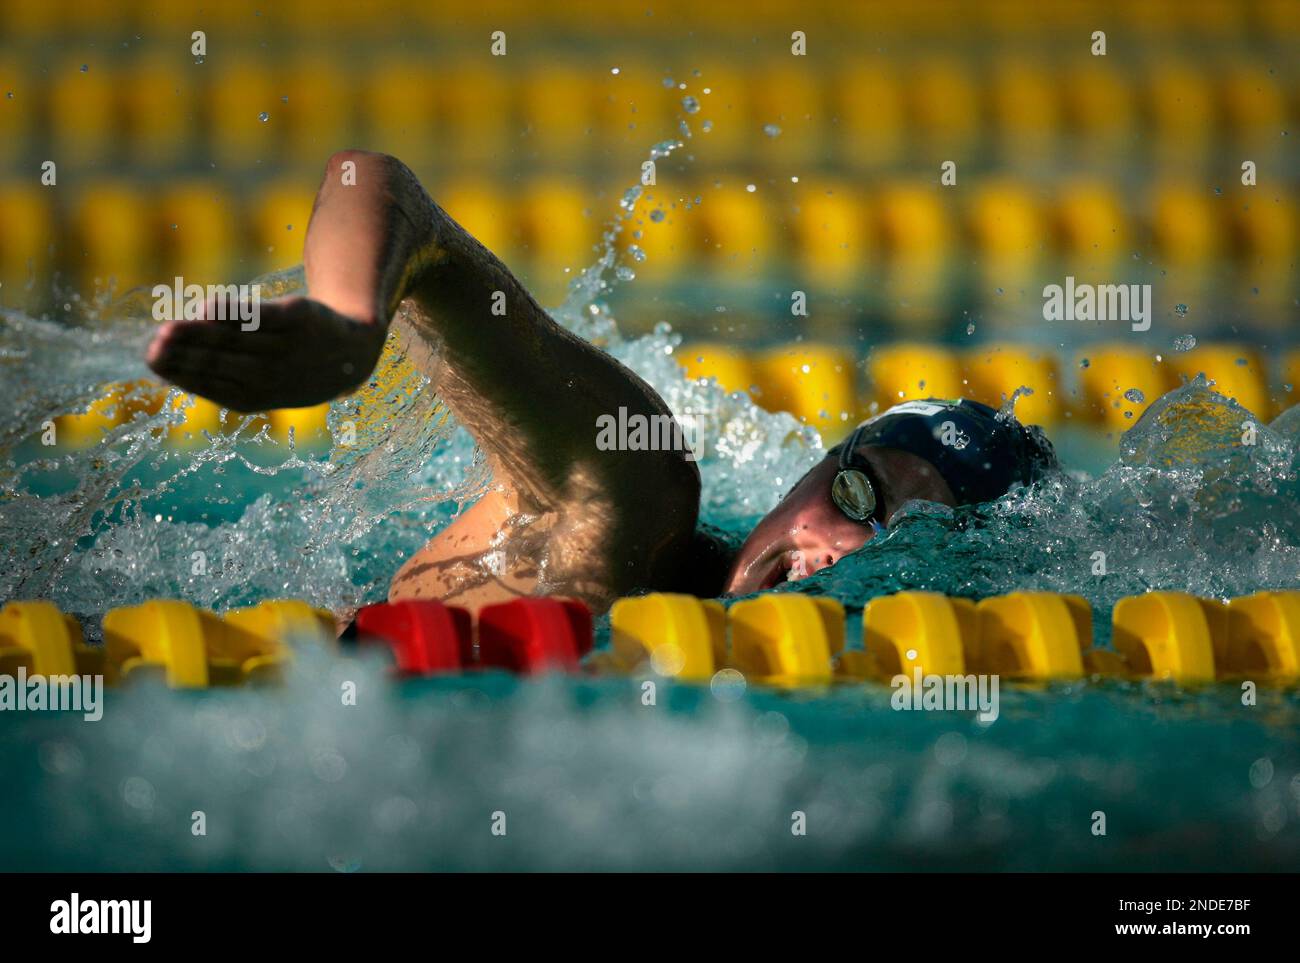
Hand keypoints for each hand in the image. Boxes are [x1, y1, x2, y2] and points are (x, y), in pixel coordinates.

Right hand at [145, 295, 386, 411]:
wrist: (352, 351)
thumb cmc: (292, 365)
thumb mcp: (261, 381)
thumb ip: (220, 373)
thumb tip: (167, 360)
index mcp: (257, 397)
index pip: (212, 385)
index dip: (181, 374)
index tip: (152, 359)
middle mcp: (272, 376)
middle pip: (221, 363)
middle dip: (185, 355)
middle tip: (154, 345)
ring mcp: (288, 348)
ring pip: (236, 341)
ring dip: (200, 335)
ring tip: (169, 329)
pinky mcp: (299, 318)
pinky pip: (262, 316)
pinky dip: (234, 313)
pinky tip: (208, 308)